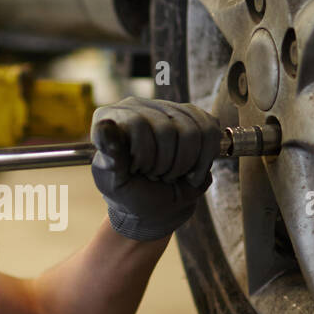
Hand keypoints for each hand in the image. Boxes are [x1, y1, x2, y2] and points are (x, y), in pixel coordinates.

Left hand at [90, 97, 221, 240]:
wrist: (156, 206)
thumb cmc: (130, 194)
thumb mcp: (113, 182)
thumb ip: (110, 155)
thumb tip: (104, 125)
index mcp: (110, 117)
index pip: (139, 124)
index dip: (144, 156)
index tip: (136, 172)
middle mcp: (136, 106)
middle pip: (167, 128)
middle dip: (165, 164)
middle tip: (155, 176)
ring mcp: (164, 108)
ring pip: (192, 131)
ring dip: (185, 164)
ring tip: (171, 174)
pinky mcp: (191, 116)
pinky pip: (210, 131)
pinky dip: (204, 159)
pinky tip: (190, 171)